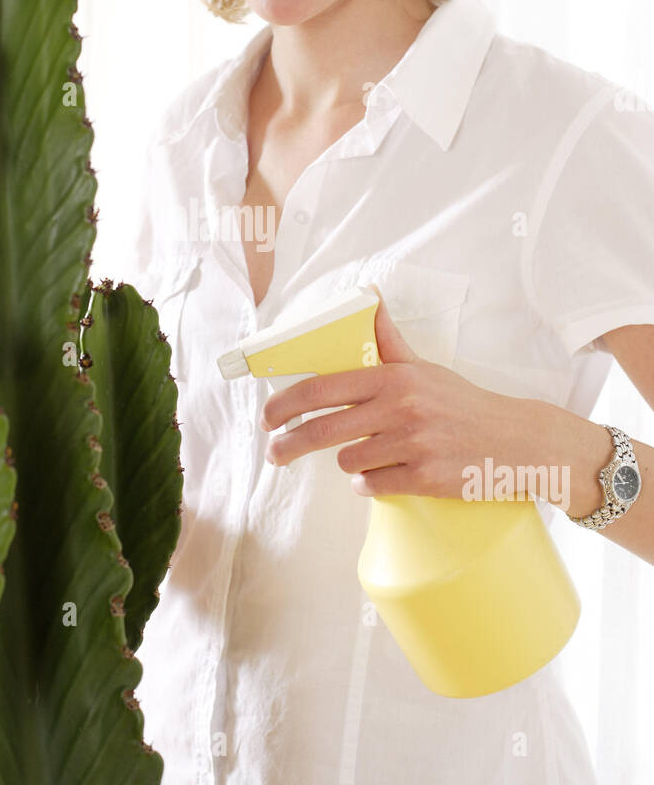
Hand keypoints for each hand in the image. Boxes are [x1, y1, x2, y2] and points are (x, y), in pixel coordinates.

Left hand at [258, 295, 527, 498]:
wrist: (516, 442)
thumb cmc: (464, 404)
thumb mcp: (425, 369)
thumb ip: (389, 342)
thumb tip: (369, 299)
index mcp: (394, 378)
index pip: (323, 388)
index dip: (286, 404)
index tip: (267, 417)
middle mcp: (400, 408)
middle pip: (323, 431)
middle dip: (289, 445)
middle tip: (275, 454)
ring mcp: (412, 444)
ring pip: (349, 462)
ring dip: (352, 464)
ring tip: (375, 457)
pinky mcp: (424, 478)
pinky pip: (372, 486)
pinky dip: (371, 484)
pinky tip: (389, 474)